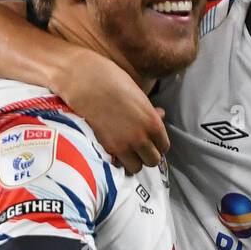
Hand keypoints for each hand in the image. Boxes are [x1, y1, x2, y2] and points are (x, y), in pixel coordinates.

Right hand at [49, 47, 169, 174]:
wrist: (87, 83)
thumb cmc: (112, 82)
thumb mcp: (138, 94)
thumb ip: (150, 111)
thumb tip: (161, 115)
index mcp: (153, 122)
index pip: (164, 146)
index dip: (157, 145)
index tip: (150, 142)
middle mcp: (141, 137)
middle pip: (153, 160)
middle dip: (147, 155)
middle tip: (139, 149)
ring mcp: (125, 145)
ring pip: (137, 167)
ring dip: (133, 161)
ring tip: (127, 152)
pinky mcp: (108, 148)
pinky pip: (119, 165)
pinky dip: (118, 162)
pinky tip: (115, 152)